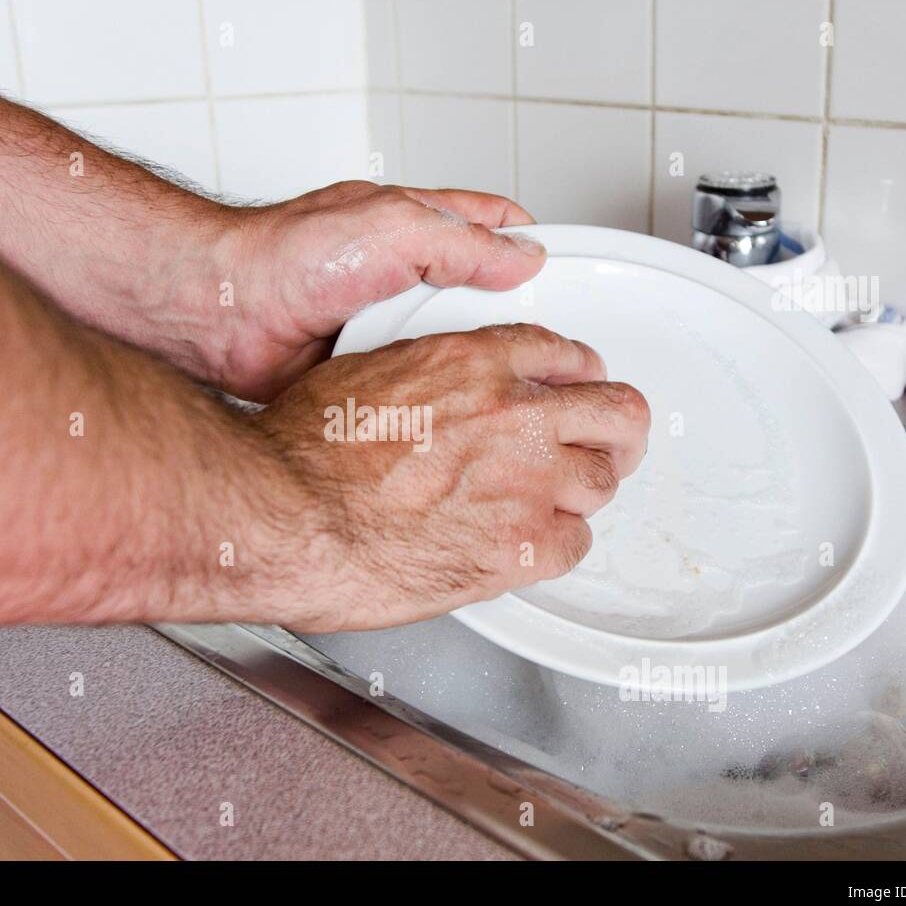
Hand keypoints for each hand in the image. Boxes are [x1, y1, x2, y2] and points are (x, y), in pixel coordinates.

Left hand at [175, 182, 546, 400]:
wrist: (221, 316)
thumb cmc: (286, 257)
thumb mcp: (393, 227)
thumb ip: (463, 241)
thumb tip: (523, 259)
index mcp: (417, 224)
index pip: (495, 229)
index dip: (533, 252)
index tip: (567, 282)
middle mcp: (403, 272)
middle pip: (480, 296)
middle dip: (507, 321)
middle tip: (540, 352)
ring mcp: (384, 321)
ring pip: (449, 345)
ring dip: (465, 363)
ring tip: (498, 389)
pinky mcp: (364, 367)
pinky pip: (413, 380)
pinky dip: (428, 393)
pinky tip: (447, 410)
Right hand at [249, 324, 649, 631]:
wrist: (287, 516)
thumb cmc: (303, 454)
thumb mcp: (368, 374)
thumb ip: (427, 377)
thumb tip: (435, 393)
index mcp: (475, 364)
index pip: (565, 356)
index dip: (579, 378)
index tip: (577, 391)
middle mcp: (514, 416)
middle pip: (617, 413)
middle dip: (617, 429)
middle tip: (611, 444)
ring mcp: (525, 482)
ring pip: (604, 481)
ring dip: (583, 491)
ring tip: (558, 502)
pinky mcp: (518, 549)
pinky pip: (576, 545)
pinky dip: (558, 546)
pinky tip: (531, 545)